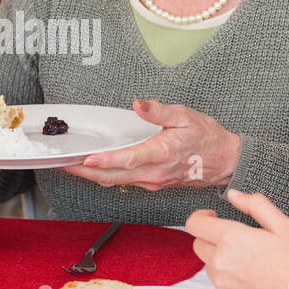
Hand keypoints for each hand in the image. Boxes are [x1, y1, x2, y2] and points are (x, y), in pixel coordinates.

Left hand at [61, 99, 240, 190]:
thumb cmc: (208, 138)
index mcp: (162, 154)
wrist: (226, 162)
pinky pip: (124, 182)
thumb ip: (160, 111)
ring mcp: (153, 181)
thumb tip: (139, 105)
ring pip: (116, 182)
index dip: (105, 161)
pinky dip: (106, 176)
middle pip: (113, 177)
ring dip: (92, 176)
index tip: (86, 159)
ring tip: (70, 166)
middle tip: (62, 163)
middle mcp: (155, 173)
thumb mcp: (187, 116)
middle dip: (85, 172)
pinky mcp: (153, 183)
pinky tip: (94, 169)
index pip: (128, 160)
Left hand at [188, 189, 288, 288]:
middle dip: (212, 238)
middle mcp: (221, 262)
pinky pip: (222, 285)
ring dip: (223, 260)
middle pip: (199, 244)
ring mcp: (223, 285)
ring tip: (253, 262)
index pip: (194, 224)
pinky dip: (232, 280)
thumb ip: (256, 205)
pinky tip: (256, 280)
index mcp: (232, 239)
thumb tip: (234, 195)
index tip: (211, 217)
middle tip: (238, 240)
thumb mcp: (284, 227)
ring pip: (210, 266)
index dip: (200, 217)